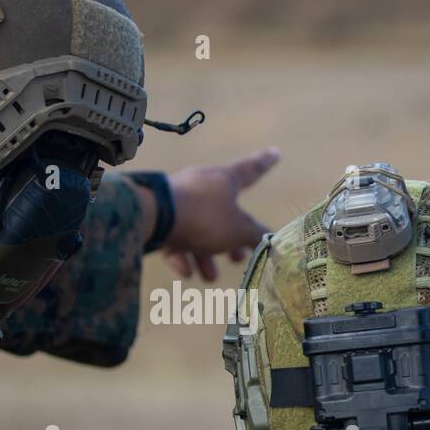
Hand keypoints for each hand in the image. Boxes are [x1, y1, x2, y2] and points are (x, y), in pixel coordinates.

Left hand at [161, 147, 278, 280]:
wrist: (154, 216)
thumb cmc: (205, 217)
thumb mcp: (238, 230)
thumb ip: (256, 236)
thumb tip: (273, 240)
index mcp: (224, 180)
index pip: (251, 170)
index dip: (265, 164)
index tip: (275, 152)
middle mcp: (201, 186)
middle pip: (222, 213)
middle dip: (230, 240)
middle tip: (237, 258)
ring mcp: (177, 200)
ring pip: (197, 230)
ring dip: (205, 256)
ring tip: (209, 277)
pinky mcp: (158, 216)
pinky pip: (174, 238)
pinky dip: (183, 255)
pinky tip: (186, 273)